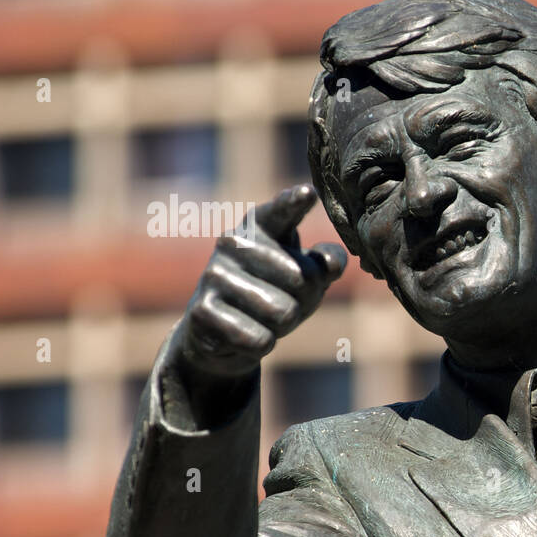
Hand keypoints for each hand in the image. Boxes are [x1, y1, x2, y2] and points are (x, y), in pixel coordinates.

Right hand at [173, 183, 346, 389]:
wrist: (222, 333)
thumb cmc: (275, 292)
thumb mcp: (306, 275)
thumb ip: (326, 263)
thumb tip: (334, 263)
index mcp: (262, 226)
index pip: (282, 213)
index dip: (295, 203)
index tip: (310, 193)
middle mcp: (233, 242)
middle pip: (303, 279)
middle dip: (304, 301)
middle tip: (283, 300)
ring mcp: (214, 273)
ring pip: (283, 312)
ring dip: (283, 325)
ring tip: (263, 317)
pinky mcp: (202, 309)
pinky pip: (259, 337)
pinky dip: (263, 343)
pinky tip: (246, 332)